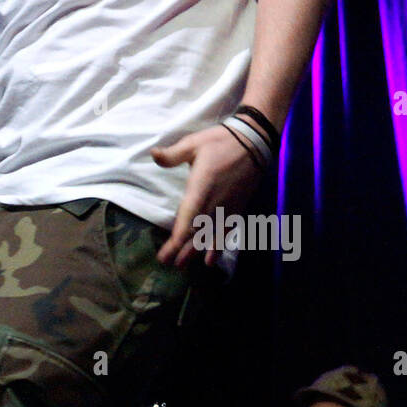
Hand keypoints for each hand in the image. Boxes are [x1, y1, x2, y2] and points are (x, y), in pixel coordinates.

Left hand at [151, 123, 263, 267]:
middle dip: (183, 250)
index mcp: (202, 188)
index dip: (176, 239)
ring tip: (184, 265)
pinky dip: (218, 246)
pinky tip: (211, 259)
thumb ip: (172, 154)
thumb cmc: (220, 141)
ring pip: (211, 235)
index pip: (187, 219)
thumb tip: (153, 154)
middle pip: (197, 233)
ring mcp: (228, 207)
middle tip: (168, 264)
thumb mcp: (193, 143)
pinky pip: (226, 231)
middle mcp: (215, 202)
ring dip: (197, 251)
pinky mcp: (238, 207)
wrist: (254, 141)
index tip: (165, 254)